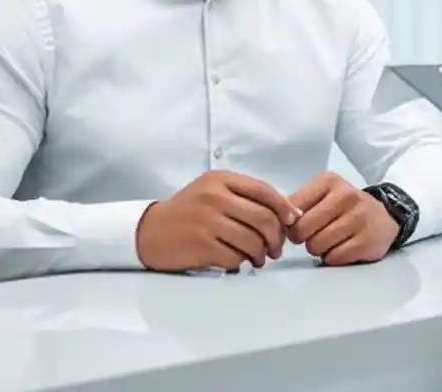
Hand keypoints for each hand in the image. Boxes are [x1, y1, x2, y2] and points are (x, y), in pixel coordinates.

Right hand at [136, 171, 301, 271]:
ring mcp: (207, 221)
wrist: (150, 231)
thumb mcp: (212, 191)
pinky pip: (236, 257)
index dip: (284, 207)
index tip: (291, 220)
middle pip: (263, 218)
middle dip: (277, 236)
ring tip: (259, 258)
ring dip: (262, 253)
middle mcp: (214, 197)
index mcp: (220, 180)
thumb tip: (286, 212)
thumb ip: (244, 196)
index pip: (264, 191)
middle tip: (277, 248)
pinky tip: (240, 261)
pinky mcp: (202, 245)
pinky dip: (242, 262)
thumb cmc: (187, 212)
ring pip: (252, 240)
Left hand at [287, 172, 398, 265]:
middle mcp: (346, 196)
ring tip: (329, 241)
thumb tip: (280, 222)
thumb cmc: (345, 207)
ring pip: (316, 246)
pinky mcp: (367, 241)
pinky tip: (342, 248)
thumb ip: (299, 204)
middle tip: (313, 235)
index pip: (293, 207)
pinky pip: (333, 258)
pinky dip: (332, 258)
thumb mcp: (323, 195)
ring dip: (318, 249)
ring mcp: (359, 218)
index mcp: (329, 181)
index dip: (290, 222)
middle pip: (302, 229)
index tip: (299, 223)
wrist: (385, 217)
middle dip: (303, 238)